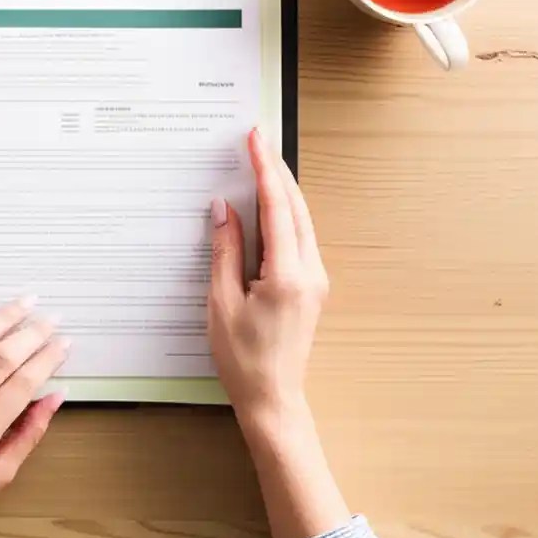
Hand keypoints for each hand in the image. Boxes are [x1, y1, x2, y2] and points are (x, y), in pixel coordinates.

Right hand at [207, 128, 328, 419]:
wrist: (273, 398)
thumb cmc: (243, 358)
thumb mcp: (221, 303)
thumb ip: (224, 251)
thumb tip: (224, 209)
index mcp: (287, 275)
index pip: (277, 208)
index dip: (264, 169)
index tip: (255, 139)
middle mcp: (310, 272)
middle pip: (296, 207)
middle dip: (276, 171)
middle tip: (257, 141)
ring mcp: (316, 279)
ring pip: (301, 221)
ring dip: (282, 191)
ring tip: (260, 164)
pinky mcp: (312, 286)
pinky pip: (300, 238)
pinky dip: (284, 214)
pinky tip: (268, 206)